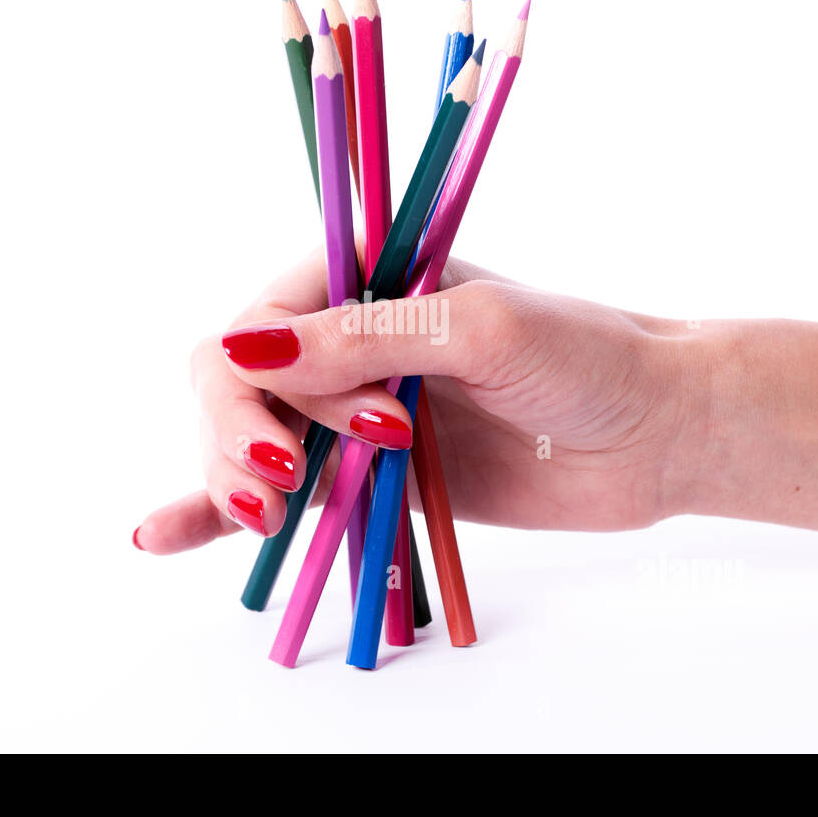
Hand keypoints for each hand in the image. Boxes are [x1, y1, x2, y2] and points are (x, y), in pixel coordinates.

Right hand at [134, 249, 697, 552]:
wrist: (654, 431)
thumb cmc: (586, 356)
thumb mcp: (478, 327)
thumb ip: (365, 338)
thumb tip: (244, 349)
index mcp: (360, 281)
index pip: (252, 327)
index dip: (249, 387)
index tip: (294, 441)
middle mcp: (344, 343)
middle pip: (233, 390)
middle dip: (240, 441)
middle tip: (289, 485)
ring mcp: (351, 414)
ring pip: (248, 447)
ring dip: (233, 483)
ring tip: (270, 520)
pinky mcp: (368, 477)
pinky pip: (283, 496)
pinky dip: (218, 515)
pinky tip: (163, 536)